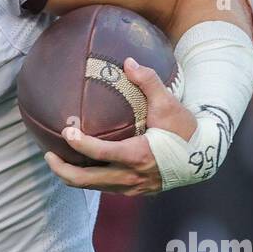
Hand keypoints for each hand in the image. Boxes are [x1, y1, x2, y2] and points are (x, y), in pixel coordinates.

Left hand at [44, 58, 196, 195]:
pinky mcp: (135, 190)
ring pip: (94, 187)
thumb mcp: (169, 103)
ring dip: (73, 176)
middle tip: (48, 153)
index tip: (66, 131)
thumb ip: (148, 81)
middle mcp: (132, 176)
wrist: (204, 157)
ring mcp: (133, 187)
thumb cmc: (185, 128)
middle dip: (63, 169)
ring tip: (58, 159)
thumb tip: (128, 61)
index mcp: (138, 155)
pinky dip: (90, 178)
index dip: (80, 144)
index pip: (101, 154)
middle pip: (87, 180)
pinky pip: (105, 187)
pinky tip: (82, 163)